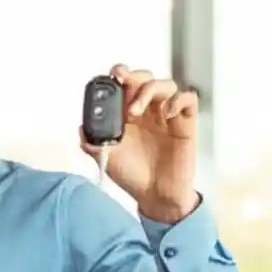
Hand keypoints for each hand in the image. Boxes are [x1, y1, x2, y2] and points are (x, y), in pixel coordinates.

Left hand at [79, 64, 200, 222]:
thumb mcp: (107, 159)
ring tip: (135, 111)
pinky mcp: (186, 123)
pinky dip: (178, 99)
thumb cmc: (132, 175)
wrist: (155, 196)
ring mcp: (167, 115)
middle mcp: (148, 110)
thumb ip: (93, 144)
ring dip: (149, 90)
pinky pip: (188, 99)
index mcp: (127, 114)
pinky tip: (166, 113)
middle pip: (146, 78)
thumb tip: (82, 129)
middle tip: (123, 88)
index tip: (112, 75)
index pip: (126, 85)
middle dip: (134, 77)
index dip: (120, 75)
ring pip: (166, 84)